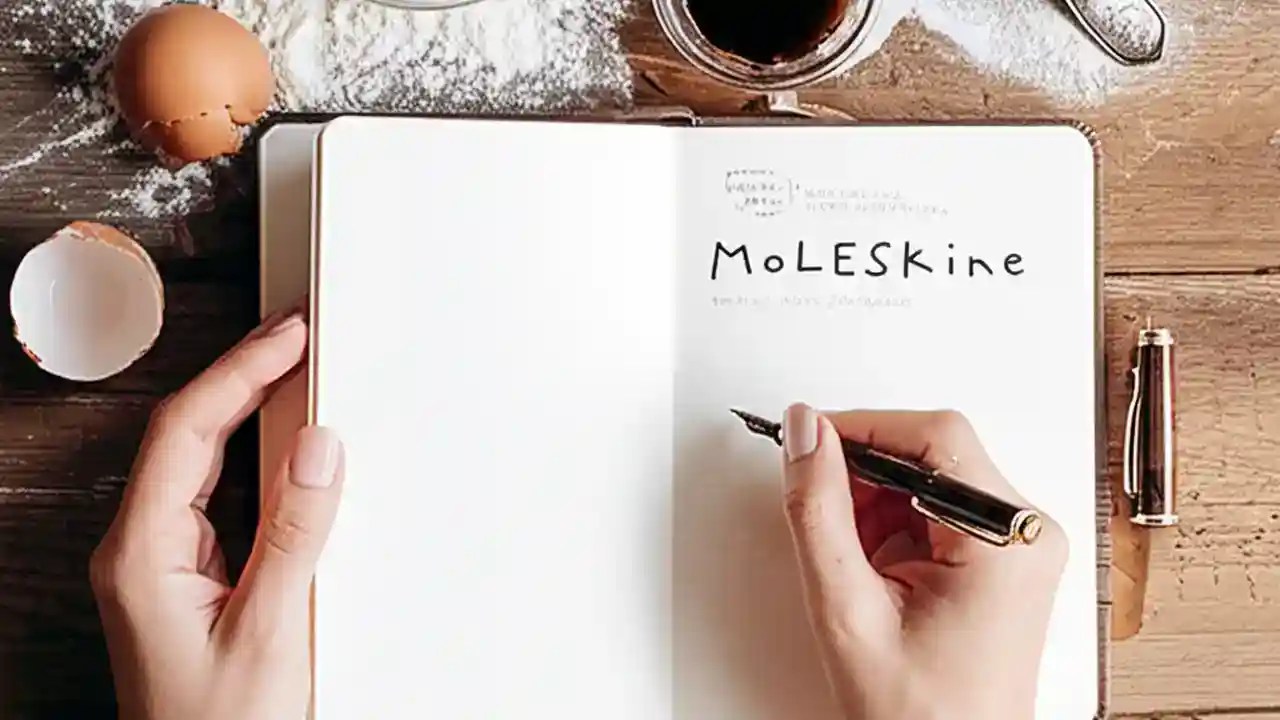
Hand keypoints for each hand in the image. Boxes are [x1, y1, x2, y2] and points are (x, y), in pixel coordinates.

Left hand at [90, 308, 343, 719]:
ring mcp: (160, 565)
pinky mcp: (186, 580)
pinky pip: (217, 495)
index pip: (187, 432)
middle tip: (297, 336)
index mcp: (141, 555)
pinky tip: (285, 445)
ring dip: (246, 410)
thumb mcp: (268, 632)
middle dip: (241, 376)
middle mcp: (140, 551)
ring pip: (199, 461)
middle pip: (186, 435)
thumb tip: (319, 445)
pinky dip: (254, 457)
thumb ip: (294, 535)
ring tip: (294, 370)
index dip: (239, 372)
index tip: (290, 336)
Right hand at [779, 403, 1066, 719]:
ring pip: (931, 480)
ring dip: (875, 502)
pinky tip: (873, 570)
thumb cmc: (921, 719)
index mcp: (1006, 543)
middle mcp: (1026, 536)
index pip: (935, 436)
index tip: (810, 438)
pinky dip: (893, 527)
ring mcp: (1018, 549)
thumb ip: (820, 511)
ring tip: (851, 561)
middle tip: (819, 508)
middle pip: (935, 452)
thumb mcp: (848, 611)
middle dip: (864, 472)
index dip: (863, 427)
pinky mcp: (1002, 562)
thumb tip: (806, 434)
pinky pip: (938, 512)